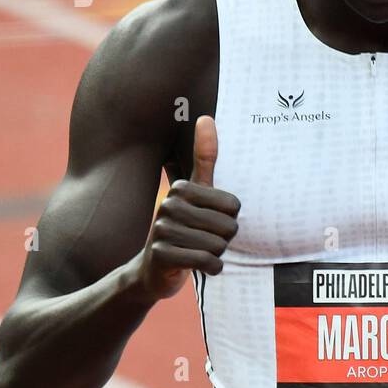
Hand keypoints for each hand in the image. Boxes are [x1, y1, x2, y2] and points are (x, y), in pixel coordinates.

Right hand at [138, 115, 240, 298]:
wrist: (154, 270)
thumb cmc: (184, 228)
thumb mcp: (196, 193)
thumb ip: (204, 159)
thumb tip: (206, 117)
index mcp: (181, 188)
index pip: (233, 206)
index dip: (229, 220)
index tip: (210, 223)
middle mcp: (169, 205)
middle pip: (228, 227)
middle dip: (223, 240)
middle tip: (203, 241)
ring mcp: (162, 230)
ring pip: (218, 246)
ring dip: (216, 255)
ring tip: (198, 252)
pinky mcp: (161, 255)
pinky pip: (206, 262)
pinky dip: (211, 269)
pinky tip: (200, 267)